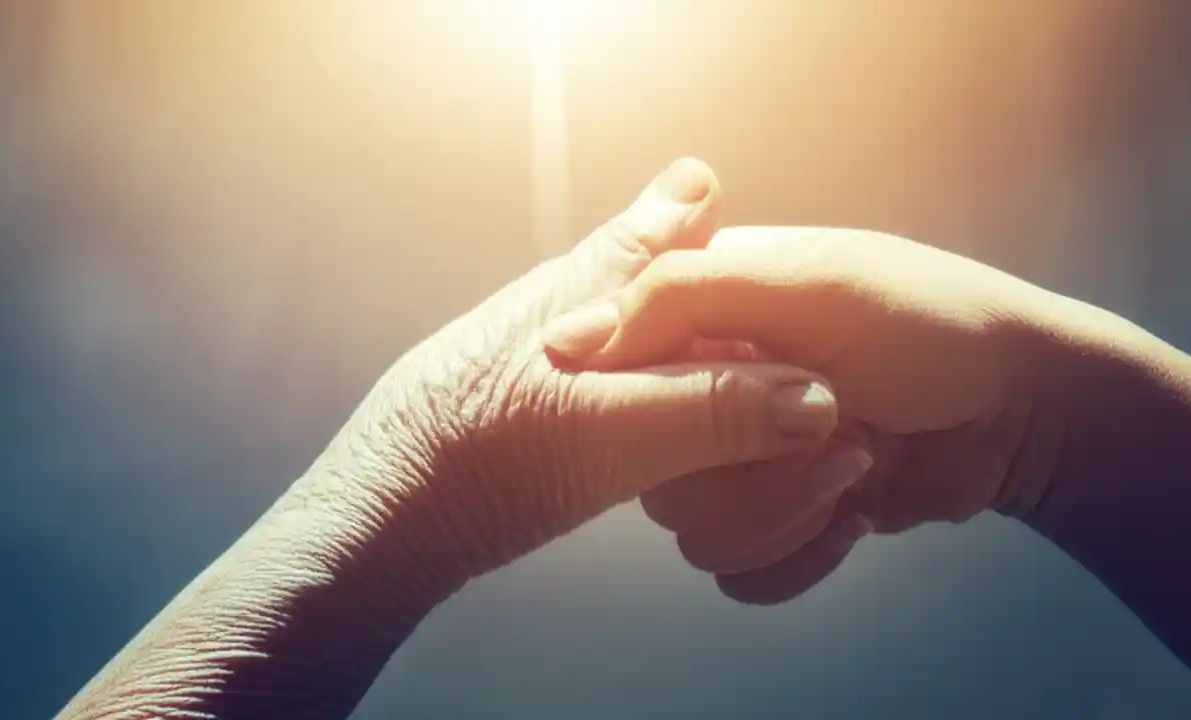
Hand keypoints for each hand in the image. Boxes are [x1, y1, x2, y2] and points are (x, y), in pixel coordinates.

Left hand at [306, 167, 843, 604]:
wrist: (375, 524)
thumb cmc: (479, 468)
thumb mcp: (609, 435)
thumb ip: (711, 410)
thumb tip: (815, 399)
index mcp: (574, 299)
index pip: (644, 240)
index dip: (680, 215)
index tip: (703, 183)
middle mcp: (540, 316)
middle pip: (613, 266)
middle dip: (655, 242)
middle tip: (689, 208)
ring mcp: (510, 361)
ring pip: (585, 316)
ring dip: (627, 300)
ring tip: (652, 292)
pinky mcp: (496, 410)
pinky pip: (567, 369)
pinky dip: (601, 364)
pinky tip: (598, 386)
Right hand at [543, 228, 1055, 603]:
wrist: (1025, 409)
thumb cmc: (929, 323)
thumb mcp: (806, 285)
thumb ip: (682, 299)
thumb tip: (563, 342)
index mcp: (703, 317)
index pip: (618, 374)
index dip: (664, 405)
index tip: (729, 406)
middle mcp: (710, 391)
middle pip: (655, 473)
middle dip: (751, 469)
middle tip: (835, 427)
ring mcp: (744, 461)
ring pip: (694, 532)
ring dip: (784, 511)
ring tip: (859, 462)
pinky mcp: (780, 518)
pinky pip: (737, 573)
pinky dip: (796, 559)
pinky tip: (852, 518)